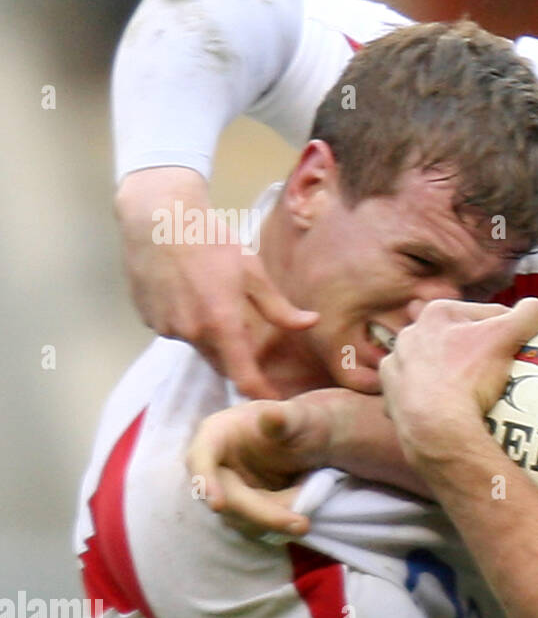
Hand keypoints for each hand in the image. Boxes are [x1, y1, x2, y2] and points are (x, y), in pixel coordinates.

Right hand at [117, 166, 317, 399]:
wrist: (157, 217)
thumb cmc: (211, 240)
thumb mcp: (252, 271)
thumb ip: (280, 307)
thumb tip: (310, 323)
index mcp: (221, 323)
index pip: (243, 376)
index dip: (260, 393)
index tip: (274, 400)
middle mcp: (191, 332)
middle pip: (220, 363)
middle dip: (237, 362)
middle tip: (252, 351)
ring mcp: (165, 327)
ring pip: (197, 345)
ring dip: (210, 336)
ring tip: (213, 299)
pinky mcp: (147, 318)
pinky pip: (175, 330)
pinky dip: (186, 322)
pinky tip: (188, 293)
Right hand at [186, 398, 332, 536]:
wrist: (313, 442)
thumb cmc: (302, 423)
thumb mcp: (298, 417)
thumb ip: (285, 419)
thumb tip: (272, 415)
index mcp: (217, 433)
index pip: (201, 458)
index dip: (206, 481)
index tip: (217, 505)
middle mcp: (215, 466)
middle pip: (226, 499)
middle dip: (264, 514)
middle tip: (302, 525)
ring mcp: (225, 491)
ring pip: (242, 518)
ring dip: (278, 518)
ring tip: (309, 499)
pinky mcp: (241, 511)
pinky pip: (256, 526)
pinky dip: (280, 523)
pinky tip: (299, 514)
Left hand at [380, 297, 537, 468]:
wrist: (436, 429)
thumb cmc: (470, 376)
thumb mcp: (507, 336)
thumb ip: (528, 313)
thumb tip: (536, 309)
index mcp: (436, 313)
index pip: (486, 314)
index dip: (509, 331)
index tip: (520, 351)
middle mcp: (410, 335)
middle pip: (460, 340)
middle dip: (478, 352)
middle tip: (500, 374)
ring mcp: (397, 369)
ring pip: (438, 368)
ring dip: (454, 375)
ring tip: (475, 395)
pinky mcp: (392, 398)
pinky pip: (421, 395)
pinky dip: (435, 400)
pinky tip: (450, 411)